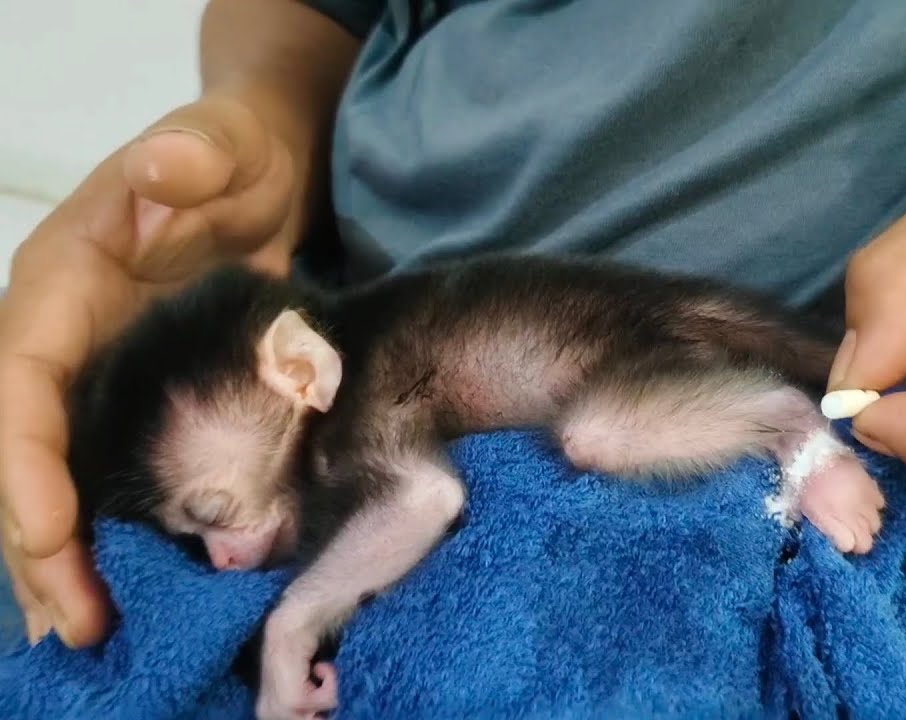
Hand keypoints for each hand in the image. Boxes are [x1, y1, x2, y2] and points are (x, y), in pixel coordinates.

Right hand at [0, 93, 298, 647]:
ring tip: (88, 633)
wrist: (259, 171)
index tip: (51, 534)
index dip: (24, 462)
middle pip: (23, 451)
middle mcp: (59, 340)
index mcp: (59, 285)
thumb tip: (163, 172)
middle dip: (35, 541)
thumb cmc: (236, 155)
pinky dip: (106, 536)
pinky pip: (103, 476)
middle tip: (75, 624)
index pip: (20, 382)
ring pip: (55, 477)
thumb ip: (194, 152)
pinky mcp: (134, 402)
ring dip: (62, 558)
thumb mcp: (224, 143)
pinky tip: (125, 593)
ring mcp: (94, 376)